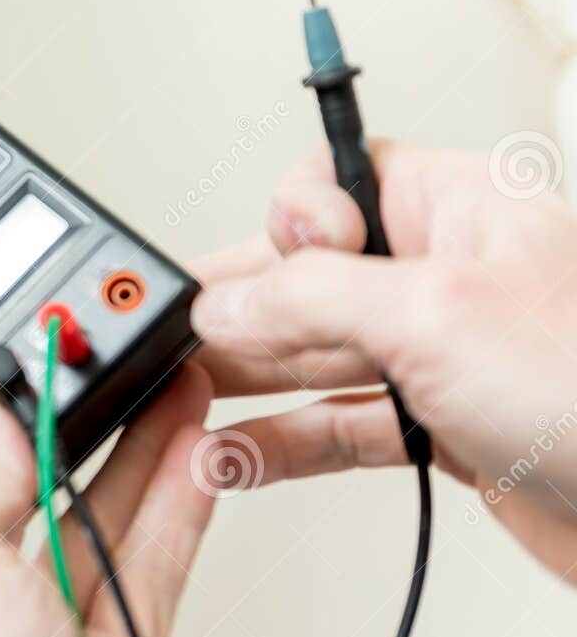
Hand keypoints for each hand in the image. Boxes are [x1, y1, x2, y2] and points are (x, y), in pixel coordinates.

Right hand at [192, 139, 576, 575]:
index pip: (337, 181)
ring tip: (180, 402)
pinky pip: (339, 425)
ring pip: (316, 358)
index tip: (271, 265)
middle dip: (242, 312)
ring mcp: (444, 355)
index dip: (292, 221)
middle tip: (174, 339)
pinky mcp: (442, 429)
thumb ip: (312, 298)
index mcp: (462, 207)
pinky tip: (232, 455)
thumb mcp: (434, 314)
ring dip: (246, 386)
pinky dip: (283, 444)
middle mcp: (449, 274)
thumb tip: (228, 298)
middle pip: (309, 276)